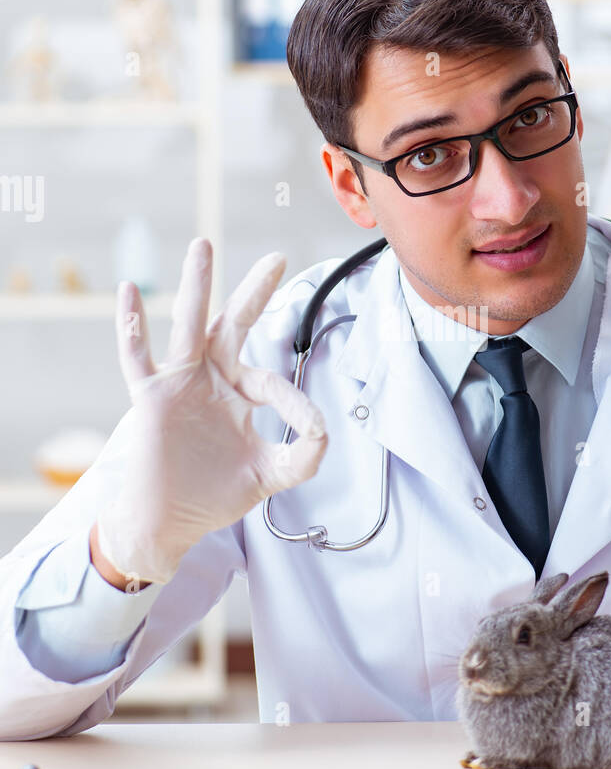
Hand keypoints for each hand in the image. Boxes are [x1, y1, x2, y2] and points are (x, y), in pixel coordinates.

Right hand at [96, 237, 327, 584]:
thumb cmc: (215, 494)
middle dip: (255, 291)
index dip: (295, 403)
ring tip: (203, 245)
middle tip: (277, 259)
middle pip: (234, 323)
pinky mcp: (151, 397)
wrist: (170, 523)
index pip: (272, 381)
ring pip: (190, 324)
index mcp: (239, 392)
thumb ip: (303, 457)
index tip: (310, 427)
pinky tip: (129, 292)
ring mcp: (179, 383)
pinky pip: (136, 356)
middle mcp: (211, 378)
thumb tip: (324, 430)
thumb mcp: (270, 475)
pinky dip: (131, 324)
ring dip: (197, 285)